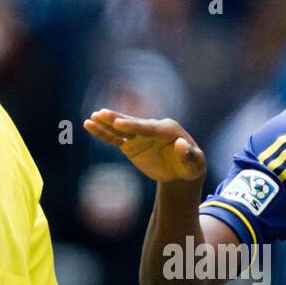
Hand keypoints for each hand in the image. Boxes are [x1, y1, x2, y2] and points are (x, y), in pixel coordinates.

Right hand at [83, 109, 204, 183]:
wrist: (182, 170)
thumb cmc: (191, 165)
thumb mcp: (195, 162)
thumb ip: (188, 154)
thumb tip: (180, 145)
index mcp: (167, 130)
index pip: (148, 127)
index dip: (133, 125)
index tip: (119, 123)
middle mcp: (152, 129)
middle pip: (132, 124)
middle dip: (117, 119)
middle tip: (101, 114)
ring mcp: (140, 136)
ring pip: (121, 129)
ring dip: (107, 123)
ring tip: (92, 117)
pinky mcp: (131, 144)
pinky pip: (115, 139)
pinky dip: (103, 133)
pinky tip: (90, 126)